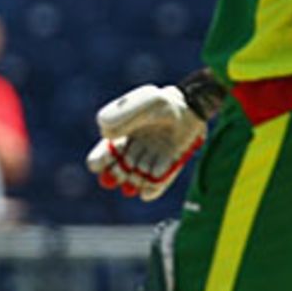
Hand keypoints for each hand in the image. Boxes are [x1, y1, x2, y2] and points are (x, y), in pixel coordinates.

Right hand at [86, 84, 206, 200]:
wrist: (191, 109)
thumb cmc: (165, 103)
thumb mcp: (145, 103)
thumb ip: (124, 115)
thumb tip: (105, 135)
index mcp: (119, 137)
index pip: (100, 158)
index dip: (99, 162)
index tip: (103, 161)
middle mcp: (132, 152)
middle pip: (117, 173)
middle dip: (119, 173)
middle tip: (127, 166)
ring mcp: (149, 161)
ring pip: (135, 181)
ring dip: (137, 178)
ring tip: (145, 166)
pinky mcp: (166, 168)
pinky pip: (155, 185)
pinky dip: (153, 187)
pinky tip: (151, 183)